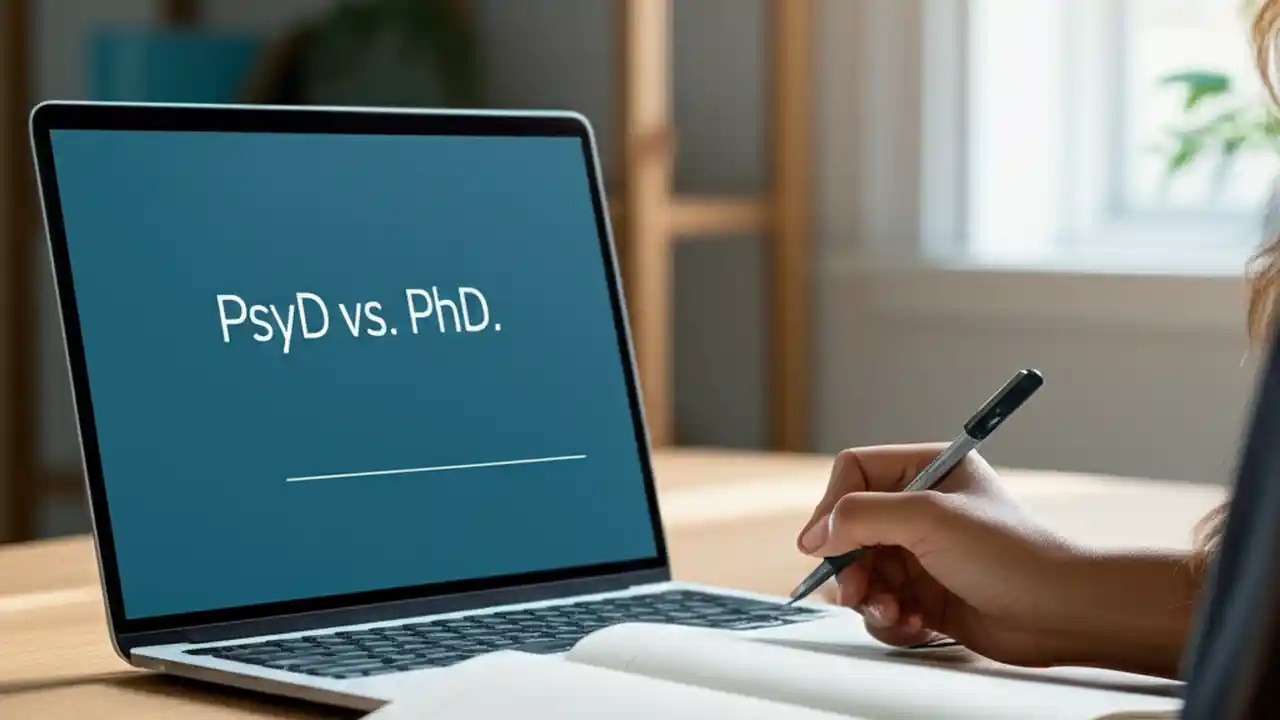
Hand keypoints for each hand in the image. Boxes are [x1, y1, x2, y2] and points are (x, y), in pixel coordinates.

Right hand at [796, 444, 1199, 675]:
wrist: (1058, 613)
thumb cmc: (1008, 554)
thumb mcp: (928, 518)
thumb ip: (862, 516)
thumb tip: (816, 536)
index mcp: (927, 468)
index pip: (854, 471)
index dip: (832, 506)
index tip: (822, 545)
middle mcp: (921, 506)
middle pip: (850, 527)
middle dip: (849, 562)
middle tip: (856, 588)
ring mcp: (922, 552)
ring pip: (861, 569)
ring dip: (867, 595)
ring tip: (892, 610)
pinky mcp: (925, 594)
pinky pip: (881, 602)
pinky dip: (887, 617)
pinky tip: (913, 623)